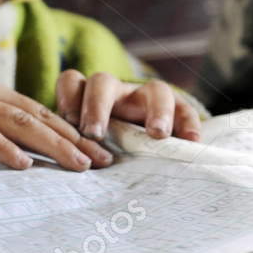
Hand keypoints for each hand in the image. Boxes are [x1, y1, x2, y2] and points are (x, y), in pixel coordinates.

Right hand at [0, 75, 113, 170]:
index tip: (100, 156)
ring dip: (50, 145)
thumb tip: (44, 163)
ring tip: (76, 164)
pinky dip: (2, 148)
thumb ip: (0, 138)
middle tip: (100, 163)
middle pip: (34, 116)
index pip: (39, 113)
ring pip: (15, 121)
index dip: (71, 134)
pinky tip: (22, 164)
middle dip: (71, 140)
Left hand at [57, 71, 201, 141]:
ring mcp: (146, 98)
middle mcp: (115, 93)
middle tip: (95, 134)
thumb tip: (61, 170)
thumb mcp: (84, 148)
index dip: (68, 96)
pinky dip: (189, 124)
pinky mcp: (176, 110)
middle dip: (97, 107)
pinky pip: (185, 109)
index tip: (67, 120)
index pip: (73, 82)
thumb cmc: (100, 151)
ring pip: (155, 90)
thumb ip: (75, 150)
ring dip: (156, 111)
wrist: (137, 154)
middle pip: (104, 83)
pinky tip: (191, 141)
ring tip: (157, 133)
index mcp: (87, 98)